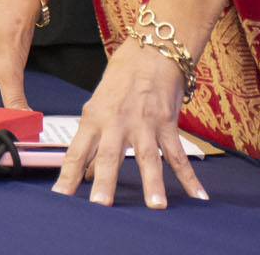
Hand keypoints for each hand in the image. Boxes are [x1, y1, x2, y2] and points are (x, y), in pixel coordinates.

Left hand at [53, 40, 207, 208]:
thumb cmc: (120, 80)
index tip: (60, 196)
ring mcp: (143, 124)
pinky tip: (198, 196)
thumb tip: (86, 172)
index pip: (77, 151)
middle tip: (100, 205)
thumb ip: (93, 140)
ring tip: (155, 206)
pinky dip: (189, 177)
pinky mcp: (167, 123)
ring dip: (152, 182)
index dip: (68, 174)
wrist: (150, 52)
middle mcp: (116, 122)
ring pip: (147, 157)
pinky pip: (178, 154)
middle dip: (105, 181)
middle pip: (109, 155)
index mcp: (93, 118)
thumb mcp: (97, 106)